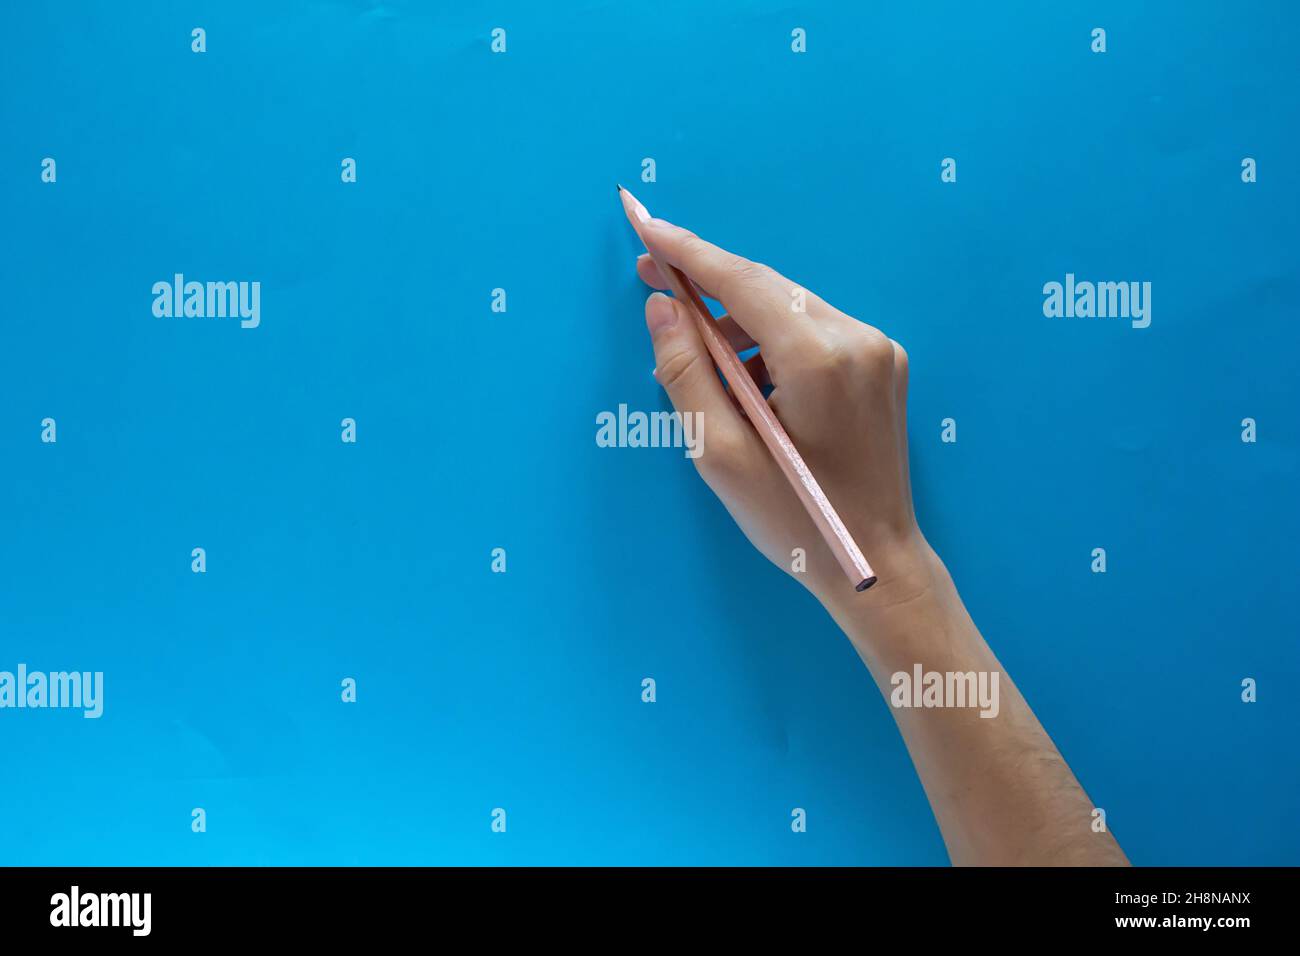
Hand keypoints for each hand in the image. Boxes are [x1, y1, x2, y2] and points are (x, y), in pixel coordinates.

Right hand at [635, 216, 934, 613]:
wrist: (879, 564)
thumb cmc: (795, 521)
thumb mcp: (720, 454)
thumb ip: (686, 372)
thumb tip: (663, 306)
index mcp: (819, 357)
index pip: (742, 282)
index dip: (688, 252)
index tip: (644, 224)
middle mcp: (858, 338)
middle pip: (767, 288)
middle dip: (707, 281)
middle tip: (651, 274)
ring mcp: (878, 350)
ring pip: (789, 308)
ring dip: (737, 319)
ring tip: (692, 352)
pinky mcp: (883, 366)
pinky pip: (812, 332)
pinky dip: (770, 341)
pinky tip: (740, 375)